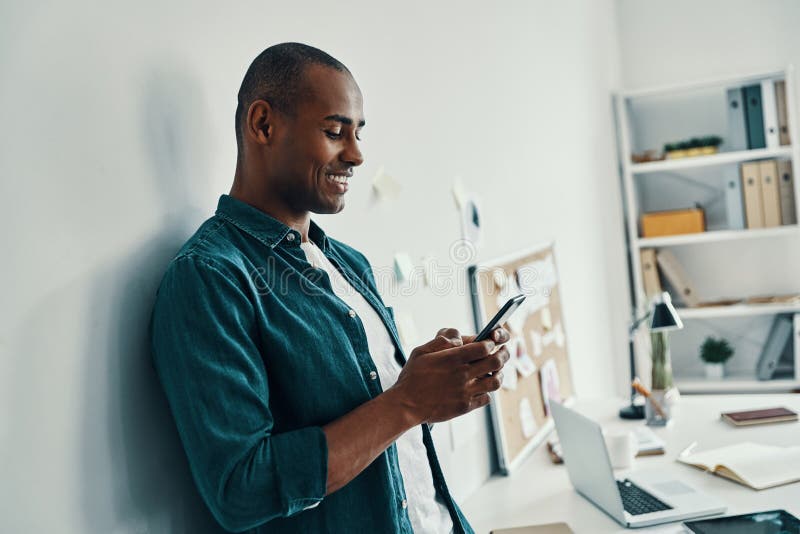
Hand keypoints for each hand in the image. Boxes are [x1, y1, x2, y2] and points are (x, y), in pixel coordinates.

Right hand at [390, 327, 510, 424]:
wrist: (406, 405)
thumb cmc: (412, 376)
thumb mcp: (421, 351)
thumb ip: (441, 341)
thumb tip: (458, 338)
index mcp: (453, 358)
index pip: (484, 347)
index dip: (491, 342)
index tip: (492, 341)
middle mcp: (463, 375)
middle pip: (495, 362)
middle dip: (503, 354)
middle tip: (504, 351)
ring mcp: (466, 392)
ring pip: (495, 381)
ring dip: (499, 374)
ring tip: (498, 370)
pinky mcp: (465, 406)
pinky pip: (486, 398)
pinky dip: (487, 391)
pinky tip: (482, 387)